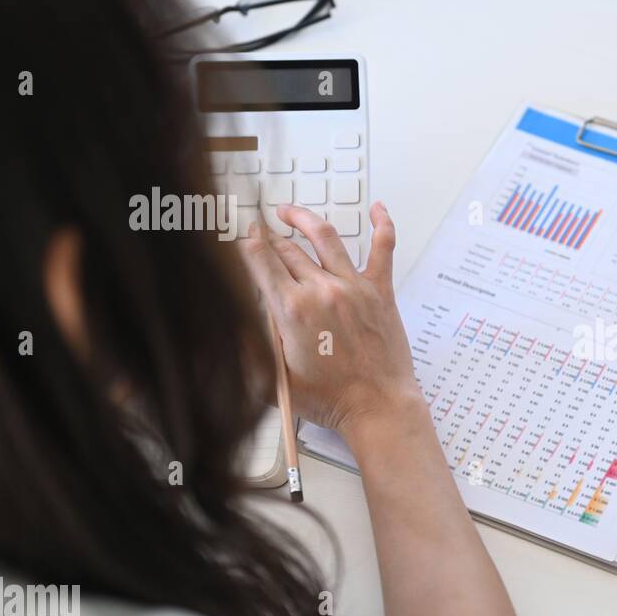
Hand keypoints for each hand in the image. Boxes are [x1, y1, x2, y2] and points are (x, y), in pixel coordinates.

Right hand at [238, 202, 423, 439]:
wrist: (377, 406)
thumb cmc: (331, 399)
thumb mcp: (274, 380)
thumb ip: (250, 349)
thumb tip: (233, 325)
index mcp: (291, 310)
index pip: (260, 260)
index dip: (247, 242)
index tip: (241, 234)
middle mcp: (321, 291)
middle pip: (287, 249)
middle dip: (270, 237)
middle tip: (262, 230)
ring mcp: (353, 287)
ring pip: (325, 237)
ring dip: (304, 219)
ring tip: (291, 212)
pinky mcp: (380, 291)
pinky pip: (383, 248)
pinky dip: (382, 224)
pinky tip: (378, 209)